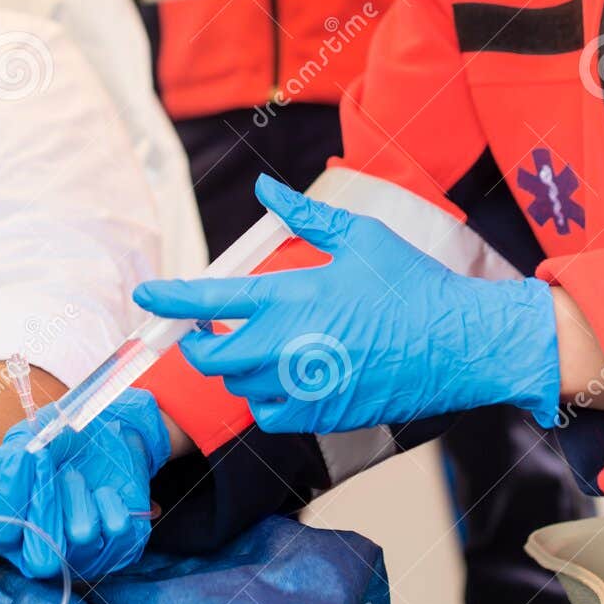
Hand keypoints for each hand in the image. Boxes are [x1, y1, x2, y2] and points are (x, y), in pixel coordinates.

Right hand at [0, 388, 169, 581]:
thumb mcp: (32, 436)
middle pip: (40, 558)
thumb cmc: (63, 441)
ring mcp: (84, 554)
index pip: (3, 535)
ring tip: (78, 474)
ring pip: (81, 534)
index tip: (26, 457)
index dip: (13, 497)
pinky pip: (116, 528)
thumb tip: (12, 461)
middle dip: (47, 508)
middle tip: (53, 466)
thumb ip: (15, 450)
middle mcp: (46, 551)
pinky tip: (104, 489)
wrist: (110, 433)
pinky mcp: (120, 546)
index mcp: (15, 530)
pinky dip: (111, 499)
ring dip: (79, 494)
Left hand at [133, 174, 559, 435]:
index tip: (146, 297)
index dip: (169, 299)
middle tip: (207, 326)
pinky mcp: (322, 416)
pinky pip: (270, 414)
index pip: (209, 299)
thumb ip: (302, 216)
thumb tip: (265, 188)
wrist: (458, 344)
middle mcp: (287, 346)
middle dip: (200, 341)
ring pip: (239, 386)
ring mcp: (303, 386)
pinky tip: (287, 374)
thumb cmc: (412, 285)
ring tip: (258, 344)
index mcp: (290, 297)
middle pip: (211, 356)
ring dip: (237, 366)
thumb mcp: (358, 236)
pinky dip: (265, 397)